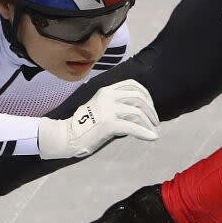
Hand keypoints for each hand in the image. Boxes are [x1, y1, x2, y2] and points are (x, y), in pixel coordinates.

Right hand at [35, 81, 160, 159]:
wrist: (65, 136)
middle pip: (138, 97)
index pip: (132, 85)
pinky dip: (145, 132)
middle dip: (151, 110)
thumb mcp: (101, 109)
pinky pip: (133, 127)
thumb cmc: (84, 127)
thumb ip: (117, 107)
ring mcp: (107, 109)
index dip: (146, 95)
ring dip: (150, 123)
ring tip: (154, 132)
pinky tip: (152, 138)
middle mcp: (107, 96)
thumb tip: (138, 114)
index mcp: (106, 90)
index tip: (150, 108)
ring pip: (138, 112)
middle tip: (155, 122)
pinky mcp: (108, 124)